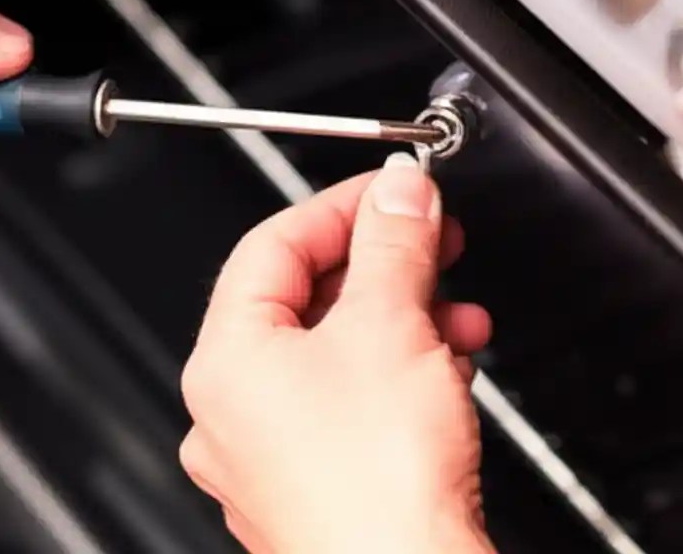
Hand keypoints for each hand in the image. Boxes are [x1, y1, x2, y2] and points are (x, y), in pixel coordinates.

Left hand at [180, 153, 495, 553]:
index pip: (272, 245)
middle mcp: (233, 414)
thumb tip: (398, 194)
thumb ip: (394, 244)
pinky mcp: (317, 490)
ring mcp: (271, 459)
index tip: (395, 191)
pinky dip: (400, 377)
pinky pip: (353, 408)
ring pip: (337, 357)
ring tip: (457, 316)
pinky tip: (447, 371)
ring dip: (404, 321)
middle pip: (307, 301)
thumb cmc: (376, 485)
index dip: (342, 205)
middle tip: (433, 242)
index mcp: (225, 362)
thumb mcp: (392, 326)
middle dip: (384, 267)